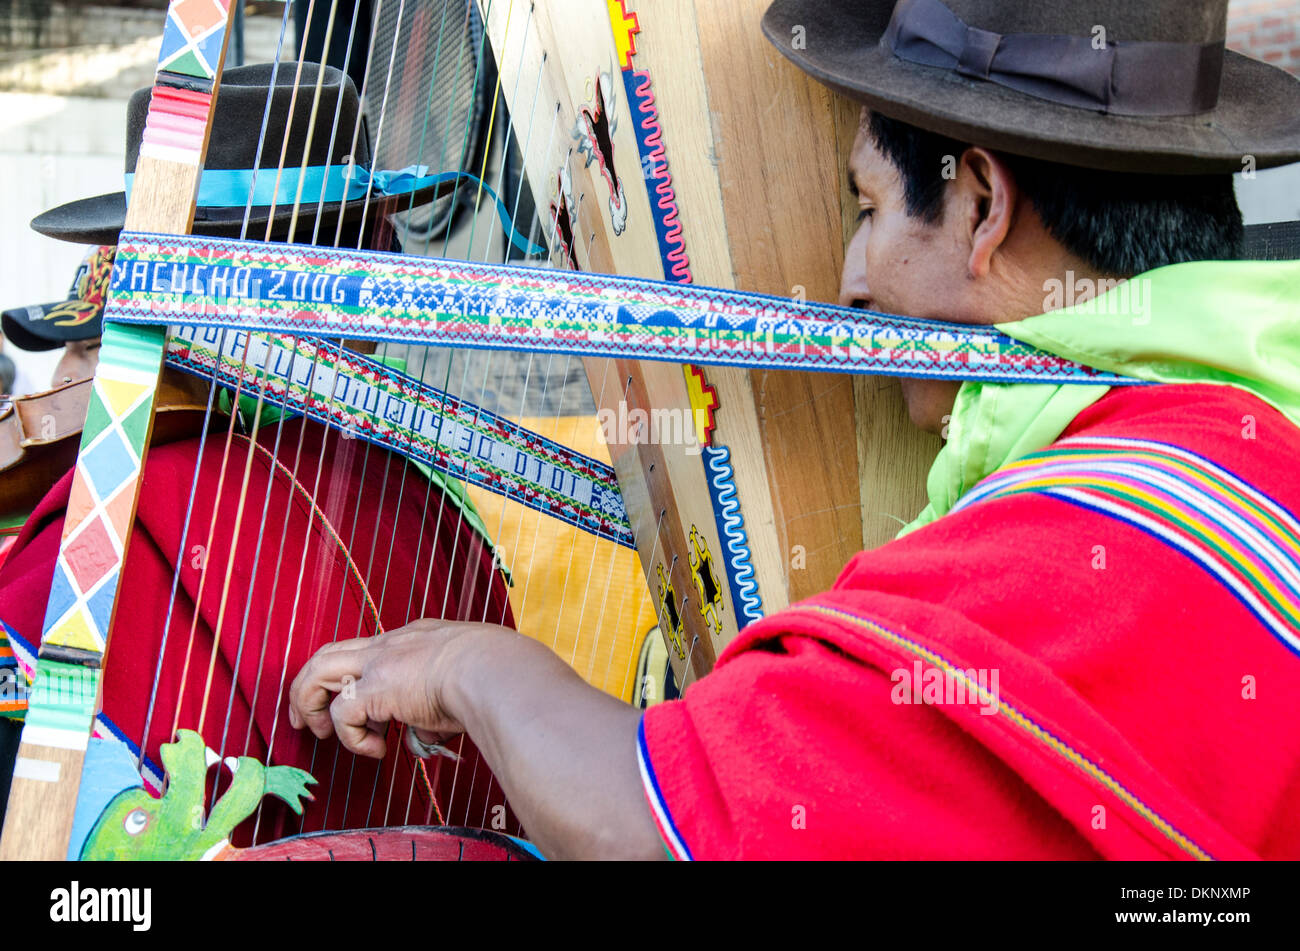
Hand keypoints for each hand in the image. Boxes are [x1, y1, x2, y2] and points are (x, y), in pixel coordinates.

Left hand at [287, 619, 498, 758]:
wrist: (491, 671)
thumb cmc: (492, 674)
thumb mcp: (464, 676)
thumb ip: (442, 696)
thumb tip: (433, 729)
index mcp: (413, 637)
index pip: (367, 650)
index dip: (354, 678)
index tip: (360, 707)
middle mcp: (388, 645)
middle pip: (328, 653)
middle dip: (307, 685)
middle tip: (307, 718)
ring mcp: (377, 663)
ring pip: (317, 670)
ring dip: (309, 703)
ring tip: (320, 733)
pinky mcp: (373, 689)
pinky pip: (342, 714)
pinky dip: (351, 738)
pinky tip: (376, 750)